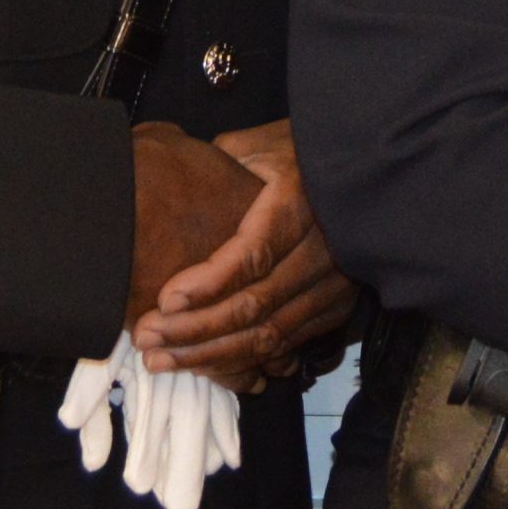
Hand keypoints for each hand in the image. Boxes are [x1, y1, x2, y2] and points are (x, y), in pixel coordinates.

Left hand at [130, 120, 356, 389]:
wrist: (362, 171)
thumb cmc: (299, 152)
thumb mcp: (260, 143)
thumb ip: (222, 164)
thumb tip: (178, 181)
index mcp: (300, 201)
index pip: (254, 254)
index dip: (209, 283)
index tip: (165, 299)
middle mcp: (323, 248)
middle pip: (256, 304)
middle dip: (196, 328)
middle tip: (145, 337)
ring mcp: (334, 284)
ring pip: (269, 335)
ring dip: (211, 354)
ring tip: (160, 358)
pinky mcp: (336, 307)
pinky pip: (285, 345)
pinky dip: (242, 360)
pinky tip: (203, 365)